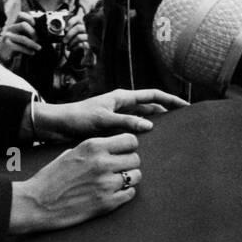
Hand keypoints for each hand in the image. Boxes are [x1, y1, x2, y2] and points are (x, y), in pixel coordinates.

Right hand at [0, 17, 39, 60]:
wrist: (1, 52)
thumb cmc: (13, 41)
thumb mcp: (18, 33)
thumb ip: (26, 29)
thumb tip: (40, 32)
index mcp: (13, 22)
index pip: (20, 15)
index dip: (29, 18)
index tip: (34, 24)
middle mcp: (9, 27)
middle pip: (23, 25)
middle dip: (33, 32)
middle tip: (37, 38)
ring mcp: (7, 36)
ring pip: (23, 38)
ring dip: (33, 43)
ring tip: (38, 47)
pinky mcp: (7, 45)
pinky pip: (20, 47)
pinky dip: (27, 50)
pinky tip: (32, 52)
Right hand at [9, 134, 141, 232]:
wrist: (35, 203)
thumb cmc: (50, 178)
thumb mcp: (70, 153)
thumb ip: (93, 149)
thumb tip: (112, 148)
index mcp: (93, 147)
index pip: (130, 140)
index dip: (128, 147)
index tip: (123, 152)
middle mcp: (102, 163)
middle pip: (135, 158)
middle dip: (129, 163)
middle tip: (119, 169)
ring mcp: (105, 184)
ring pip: (136, 176)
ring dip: (129, 179)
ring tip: (117, 181)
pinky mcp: (106, 203)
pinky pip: (130, 194)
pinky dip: (125, 193)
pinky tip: (114, 193)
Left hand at [36, 88, 186, 139]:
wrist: (56, 126)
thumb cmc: (77, 118)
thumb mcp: (102, 120)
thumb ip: (125, 122)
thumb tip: (150, 125)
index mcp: (122, 98)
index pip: (152, 96)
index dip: (170, 100)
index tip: (185, 106)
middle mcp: (121, 105)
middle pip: (150, 107)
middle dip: (167, 112)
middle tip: (183, 122)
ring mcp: (117, 117)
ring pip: (142, 119)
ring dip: (155, 124)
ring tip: (170, 134)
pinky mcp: (111, 129)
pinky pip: (132, 130)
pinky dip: (142, 135)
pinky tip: (148, 145)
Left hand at [63, 12, 88, 55]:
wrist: (85, 48)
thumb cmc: (77, 37)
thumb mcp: (74, 31)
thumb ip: (69, 28)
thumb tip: (64, 30)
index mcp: (83, 22)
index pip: (77, 18)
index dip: (70, 23)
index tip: (66, 29)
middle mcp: (87, 28)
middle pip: (78, 28)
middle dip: (69, 35)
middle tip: (64, 40)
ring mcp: (89, 35)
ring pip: (79, 36)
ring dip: (71, 42)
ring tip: (68, 45)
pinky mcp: (90, 43)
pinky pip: (81, 44)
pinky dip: (75, 47)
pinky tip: (72, 48)